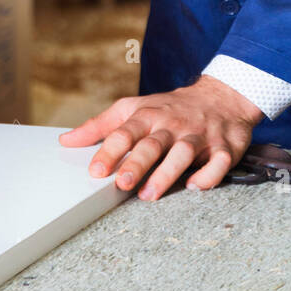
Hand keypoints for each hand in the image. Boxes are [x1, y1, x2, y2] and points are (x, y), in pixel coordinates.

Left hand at [59, 77, 262, 199]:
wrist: (221, 96)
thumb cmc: (170, 107)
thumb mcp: (133, 108)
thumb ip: (100, 126)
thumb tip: (66, 141)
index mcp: (149, 115)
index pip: (126, 132)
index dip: (110, 151)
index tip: (95, 170)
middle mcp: (173, 125)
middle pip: (153, 144)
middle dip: (136, 164)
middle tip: (120, 184)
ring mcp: (199, 136)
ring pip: (183, 153)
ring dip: (167, 174)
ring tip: (150, 194)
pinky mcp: (224, 147)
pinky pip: (218, 162)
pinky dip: (208, 175)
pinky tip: (194, 187)